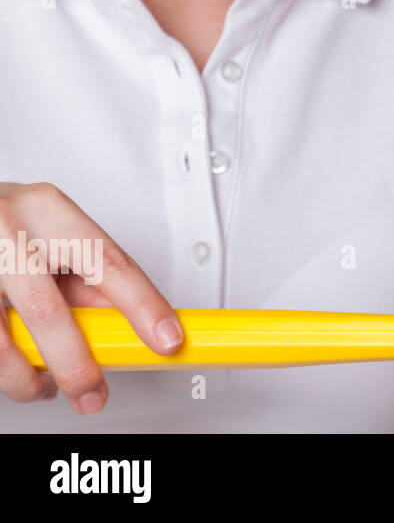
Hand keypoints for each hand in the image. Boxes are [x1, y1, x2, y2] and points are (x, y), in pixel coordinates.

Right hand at [0, 182, 183, 413]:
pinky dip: (3, 366)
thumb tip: (124, 320)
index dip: (143, 306)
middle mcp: (10, 232)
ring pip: (1, 342)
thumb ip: (84, 273)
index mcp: (49, 211)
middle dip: (75, 364)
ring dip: (27, 377)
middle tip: (93, 392)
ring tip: (44, 387)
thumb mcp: (52, 232)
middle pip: (49, 311)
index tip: (167, 339)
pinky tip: (14, 367)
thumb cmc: (9, 222)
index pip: (109, 263)